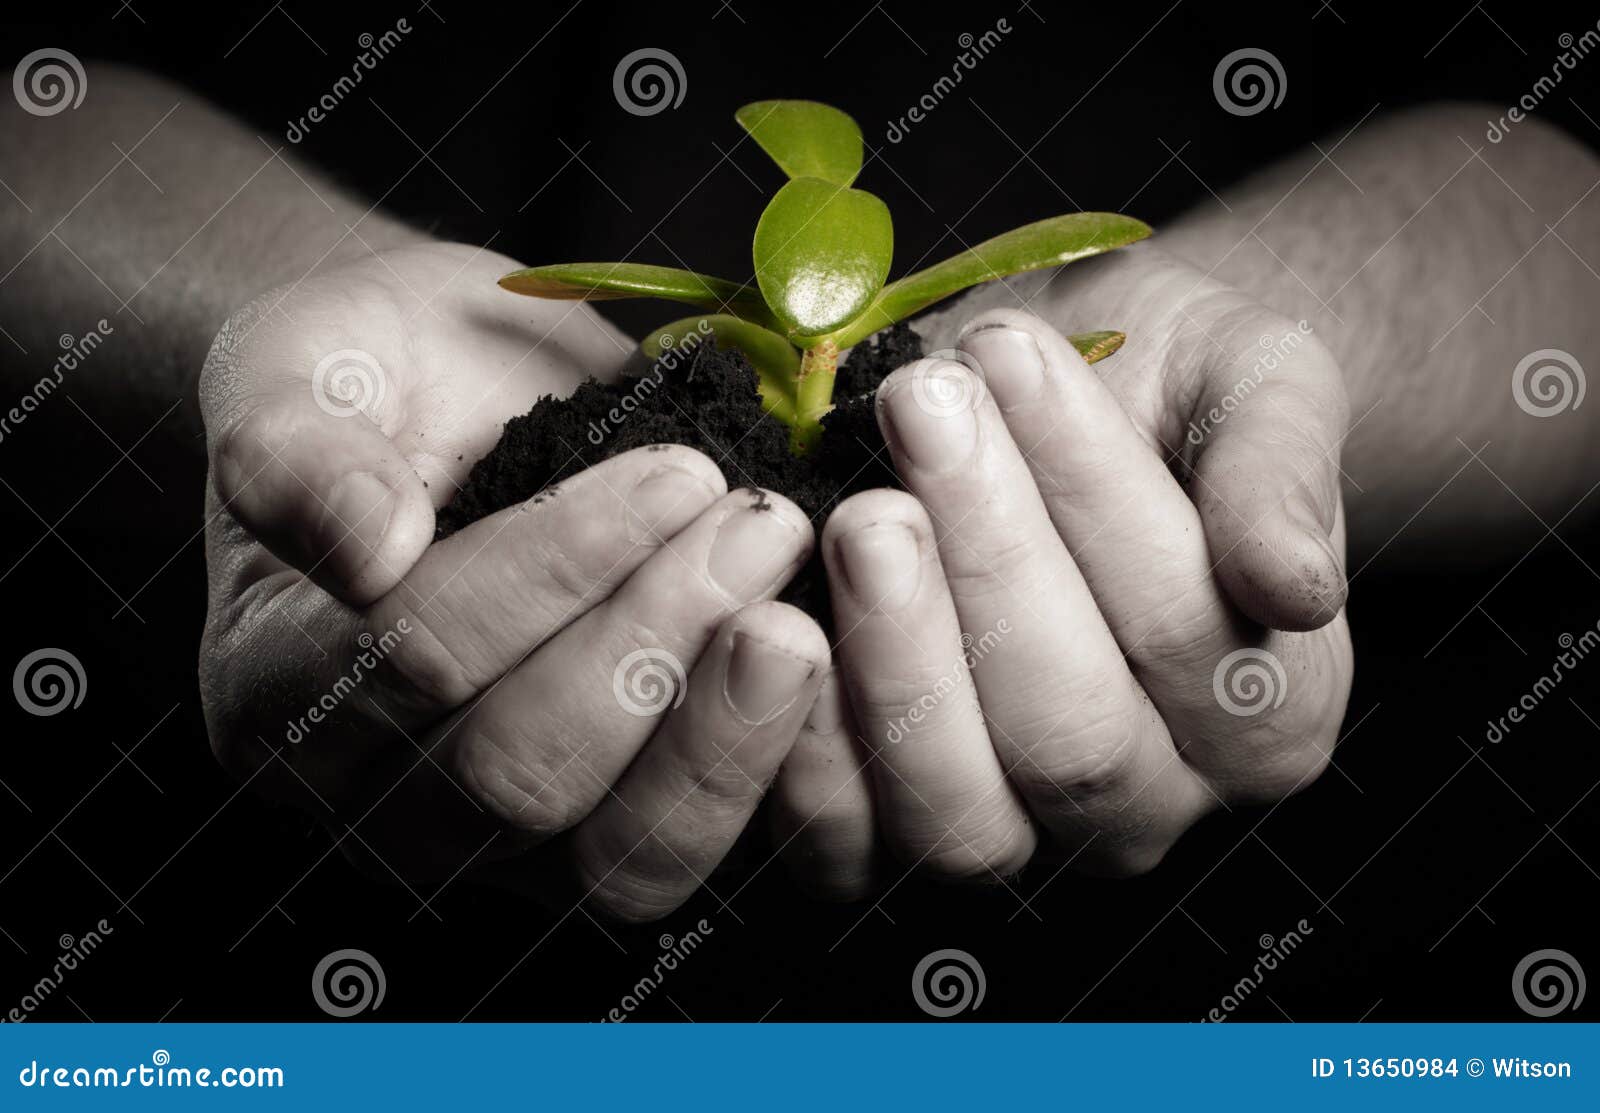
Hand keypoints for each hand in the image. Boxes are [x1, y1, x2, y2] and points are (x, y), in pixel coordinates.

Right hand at [198, 242, 828, 920]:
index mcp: (279, 688)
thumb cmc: (371, 382)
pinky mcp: (602, 840)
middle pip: (517, 776)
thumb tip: (367, 543)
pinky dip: (766, 776)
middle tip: (761, 523)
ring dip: (724, 729)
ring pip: (616, 857)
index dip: (553, 569)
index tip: (674, 473)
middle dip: (654, 643)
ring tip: (799, 609)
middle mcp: (376, 794)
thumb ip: (294, 451)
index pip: (416, 657)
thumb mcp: (298, 371)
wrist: (447, 399)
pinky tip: (825, 676)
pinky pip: (687, 855)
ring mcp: (497, 840)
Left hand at [772, 245, 1353, 892]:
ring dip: (895, 650)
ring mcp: (1022, 833)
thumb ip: (1282, 470)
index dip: (1095, 496)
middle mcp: (1151, 801)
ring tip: (860, 507)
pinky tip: (778, 608)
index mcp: (1269, 712)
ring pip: (959, 808)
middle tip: (920, 412)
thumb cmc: (1166, 390)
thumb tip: (1293, 586)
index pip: (1190, 629)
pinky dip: (802, 739)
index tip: (1013, 356)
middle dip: (985, 560)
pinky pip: (844, 841)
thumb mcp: (1257, 380)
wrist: (1073, 406)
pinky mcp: (895, 837)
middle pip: (1072, 733)